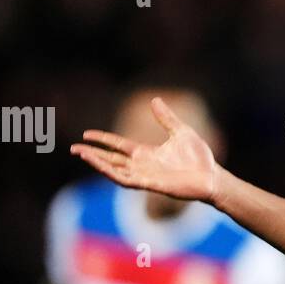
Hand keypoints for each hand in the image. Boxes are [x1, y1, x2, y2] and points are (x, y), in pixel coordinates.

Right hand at [71, 97, 220, 202]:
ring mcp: (145, 176)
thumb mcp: (180, 131)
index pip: (117, 146)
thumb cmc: (199, 158)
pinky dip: (112, 173)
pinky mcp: (150, 184)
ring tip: (81, 154)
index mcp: (146, 153)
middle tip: (73, 148)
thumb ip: (166, 118)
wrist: (212, 176)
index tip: (86, 134)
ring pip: (114, 170)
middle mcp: (142, 165)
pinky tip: (101, 166)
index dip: (102, 140)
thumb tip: (154, 99)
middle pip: (110, 159)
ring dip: (97, 163)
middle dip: (91, 154)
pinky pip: (126, 180)